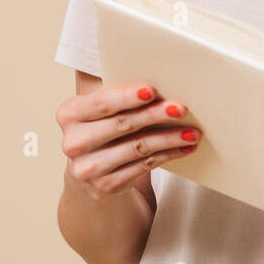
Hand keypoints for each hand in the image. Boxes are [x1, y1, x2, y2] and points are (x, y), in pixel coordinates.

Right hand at [55, 81, 201, 199]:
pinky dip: (168, 155)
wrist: (90, 171)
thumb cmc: (103, 129)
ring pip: (137, 148)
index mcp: (70, 114)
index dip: (127, 97)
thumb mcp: (101, 110)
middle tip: (181, 108)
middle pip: (122, 125)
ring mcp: (88, 168)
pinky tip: (184, 147)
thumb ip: (118, 94)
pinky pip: (144, 166)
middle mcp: (74, 143)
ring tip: (192, 132)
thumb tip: (161, 76)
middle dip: (155, 115)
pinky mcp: (105, 186)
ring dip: (169, 138)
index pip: (102, 103)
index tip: (152, 90)